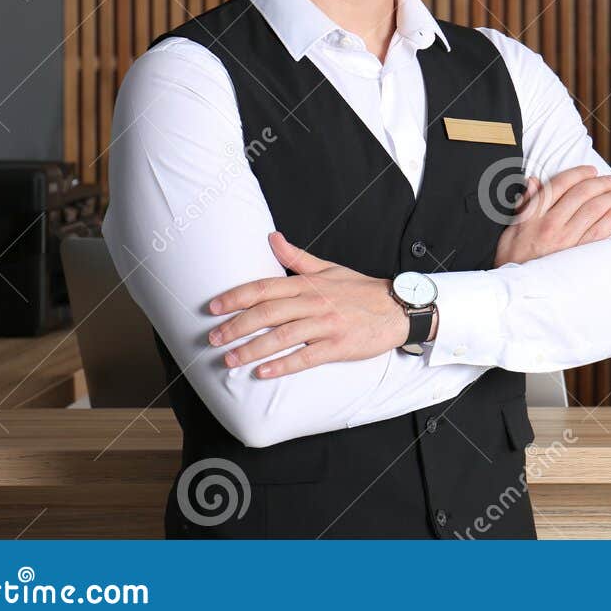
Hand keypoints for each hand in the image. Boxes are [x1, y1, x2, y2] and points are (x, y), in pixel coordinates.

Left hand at [206, 232, 408, 377]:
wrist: (398, 308)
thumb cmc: (360, 290)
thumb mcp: (329, 268)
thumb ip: (297, 257)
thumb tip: (271, 237)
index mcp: (308, 284)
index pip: (265, 288)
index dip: (236, 297)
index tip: (212, 308)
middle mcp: (314, 302)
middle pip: (267, 313)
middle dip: (236, 326)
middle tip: (213, 339)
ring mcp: (326, 324)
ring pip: (282, 336)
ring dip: (252, 349)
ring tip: (230, 360)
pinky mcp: (339, 346)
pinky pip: (306, 356)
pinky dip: (283, 365)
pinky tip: (263, 373)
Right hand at [494, 165, 610, 266]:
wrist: (517, 287)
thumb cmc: (512, 257)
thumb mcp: (510, 228)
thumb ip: (524, 203)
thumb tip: (534, 181)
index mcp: (534, 215)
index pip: (560, 185)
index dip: (578, 174)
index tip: (590, 170)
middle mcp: (551, 225)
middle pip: (581, 195)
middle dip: (599, 183)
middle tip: (610, 180)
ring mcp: (566, 240)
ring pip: (594, 210)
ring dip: (610, 198)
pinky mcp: (578, 254)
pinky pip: (600, 232)